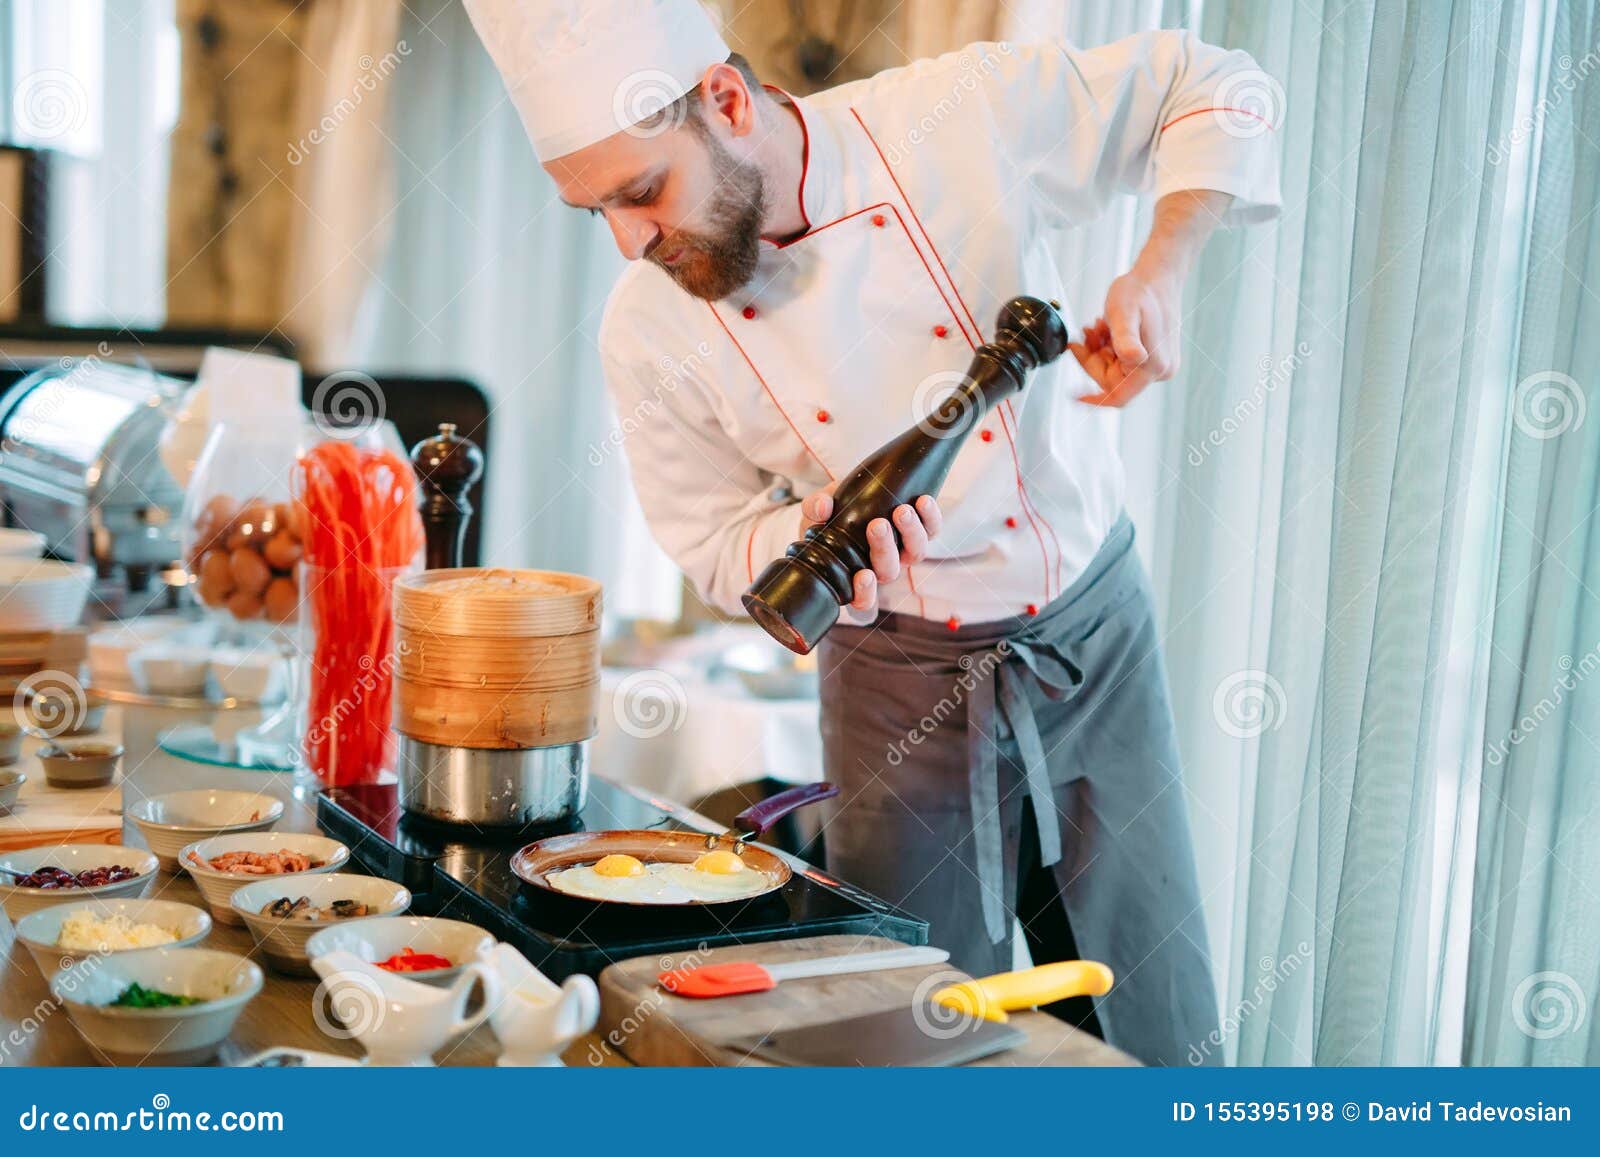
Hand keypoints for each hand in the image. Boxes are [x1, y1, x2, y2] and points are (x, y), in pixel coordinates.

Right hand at [800, 484, 941, 612]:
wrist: (854, 496)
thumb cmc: (832, 514)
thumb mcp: (817, 512)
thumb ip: (815, 509)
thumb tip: (822, 508)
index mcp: (853, 572)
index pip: (862, 599)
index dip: (865, 593)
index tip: (863, 575)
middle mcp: (881, 566)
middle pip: (889, 571)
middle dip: (885, 549)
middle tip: (877, 525)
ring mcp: (903, 550)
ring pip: (915, 553)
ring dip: (910, 533)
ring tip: (901, 511)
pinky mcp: (921, 531)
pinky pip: (932, 529)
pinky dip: (930, 517)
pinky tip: (922, 500)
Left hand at [1070, 267, 1182, 407]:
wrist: (1158, 276)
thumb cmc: (1140, 291)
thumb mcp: (1123, 314)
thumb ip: (1125, 339)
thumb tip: (1134, 359)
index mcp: (1153, 366)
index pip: (1118, 396)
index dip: (1094, 400)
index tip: (1074, 396)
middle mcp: (1160, 370)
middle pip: (1112, 380)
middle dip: (1094, 360)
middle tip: (1086, 335)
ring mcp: (1158, 364)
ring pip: (1115, 369)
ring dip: (1100, 351)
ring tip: (1098, 327)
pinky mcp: (1154, 356)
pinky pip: (1122, 361)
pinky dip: (1109, 347)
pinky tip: (1107, 329)